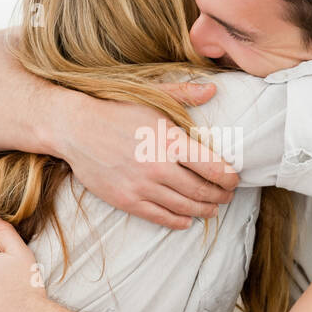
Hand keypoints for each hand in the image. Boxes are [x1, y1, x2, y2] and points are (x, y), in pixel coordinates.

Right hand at [56, 82, 239, 229]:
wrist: (76, 129)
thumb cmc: (115, 110)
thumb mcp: (151, 96)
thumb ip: (184, 94)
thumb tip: (213, 90)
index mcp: (169, 141)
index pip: (212, 167)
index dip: (229, 177)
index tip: (235, 179)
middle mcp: (158, 167)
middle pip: (201, 190)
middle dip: (220, 195)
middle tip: (228, 196)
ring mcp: (142, 186)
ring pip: (184, 207)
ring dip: (204, 210)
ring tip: (213, 208)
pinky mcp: (127, 200)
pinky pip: (160, 217)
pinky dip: (179, 221)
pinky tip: (187, 220)